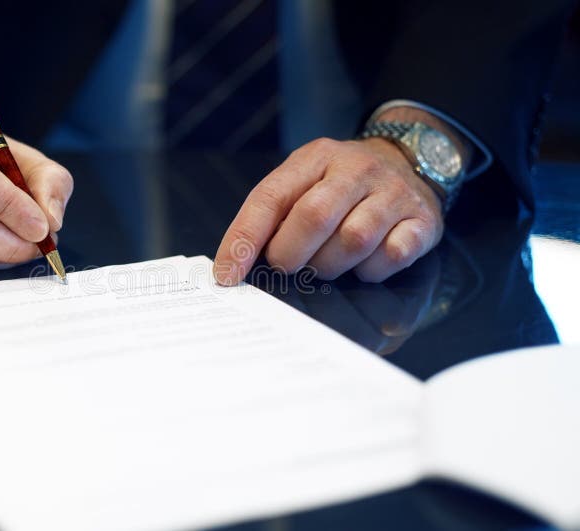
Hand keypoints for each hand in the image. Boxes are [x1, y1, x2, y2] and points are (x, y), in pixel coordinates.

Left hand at [214, 136, 443, 283]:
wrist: (408, 162)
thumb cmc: (340, 184)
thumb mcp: (304, 181)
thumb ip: (273, 214)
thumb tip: (235, 264)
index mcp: (315, 158)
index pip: (270, 198)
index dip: (244, 239)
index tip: (227, 275)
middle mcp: (356, 169)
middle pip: (313, 217)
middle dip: (291, 254)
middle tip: (288, 266)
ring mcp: (393, 193)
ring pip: (353, 240)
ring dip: (330, 265)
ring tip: (326, 263)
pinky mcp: (422, 220)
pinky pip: (392, 256)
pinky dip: (371, 270)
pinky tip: (364, 264)